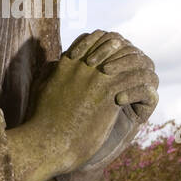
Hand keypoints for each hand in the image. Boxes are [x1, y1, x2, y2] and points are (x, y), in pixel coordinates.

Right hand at [20, 33, 151, 173]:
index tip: (114, 54)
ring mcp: (96, 79)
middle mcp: (82, 66)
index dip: (104, 43)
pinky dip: (136, 87)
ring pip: (125, 60)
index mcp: (67, 62)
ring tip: (139, 78)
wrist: (46, 141)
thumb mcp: (40, 88)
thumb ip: (49, 72)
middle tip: (133, 63)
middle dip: (123, 52)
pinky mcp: (107, 96)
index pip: (90, 38)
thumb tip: (55, 64)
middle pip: (111, 43)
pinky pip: (131, 82)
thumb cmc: (40, 119)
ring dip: (134, 68)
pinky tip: (137, 95)